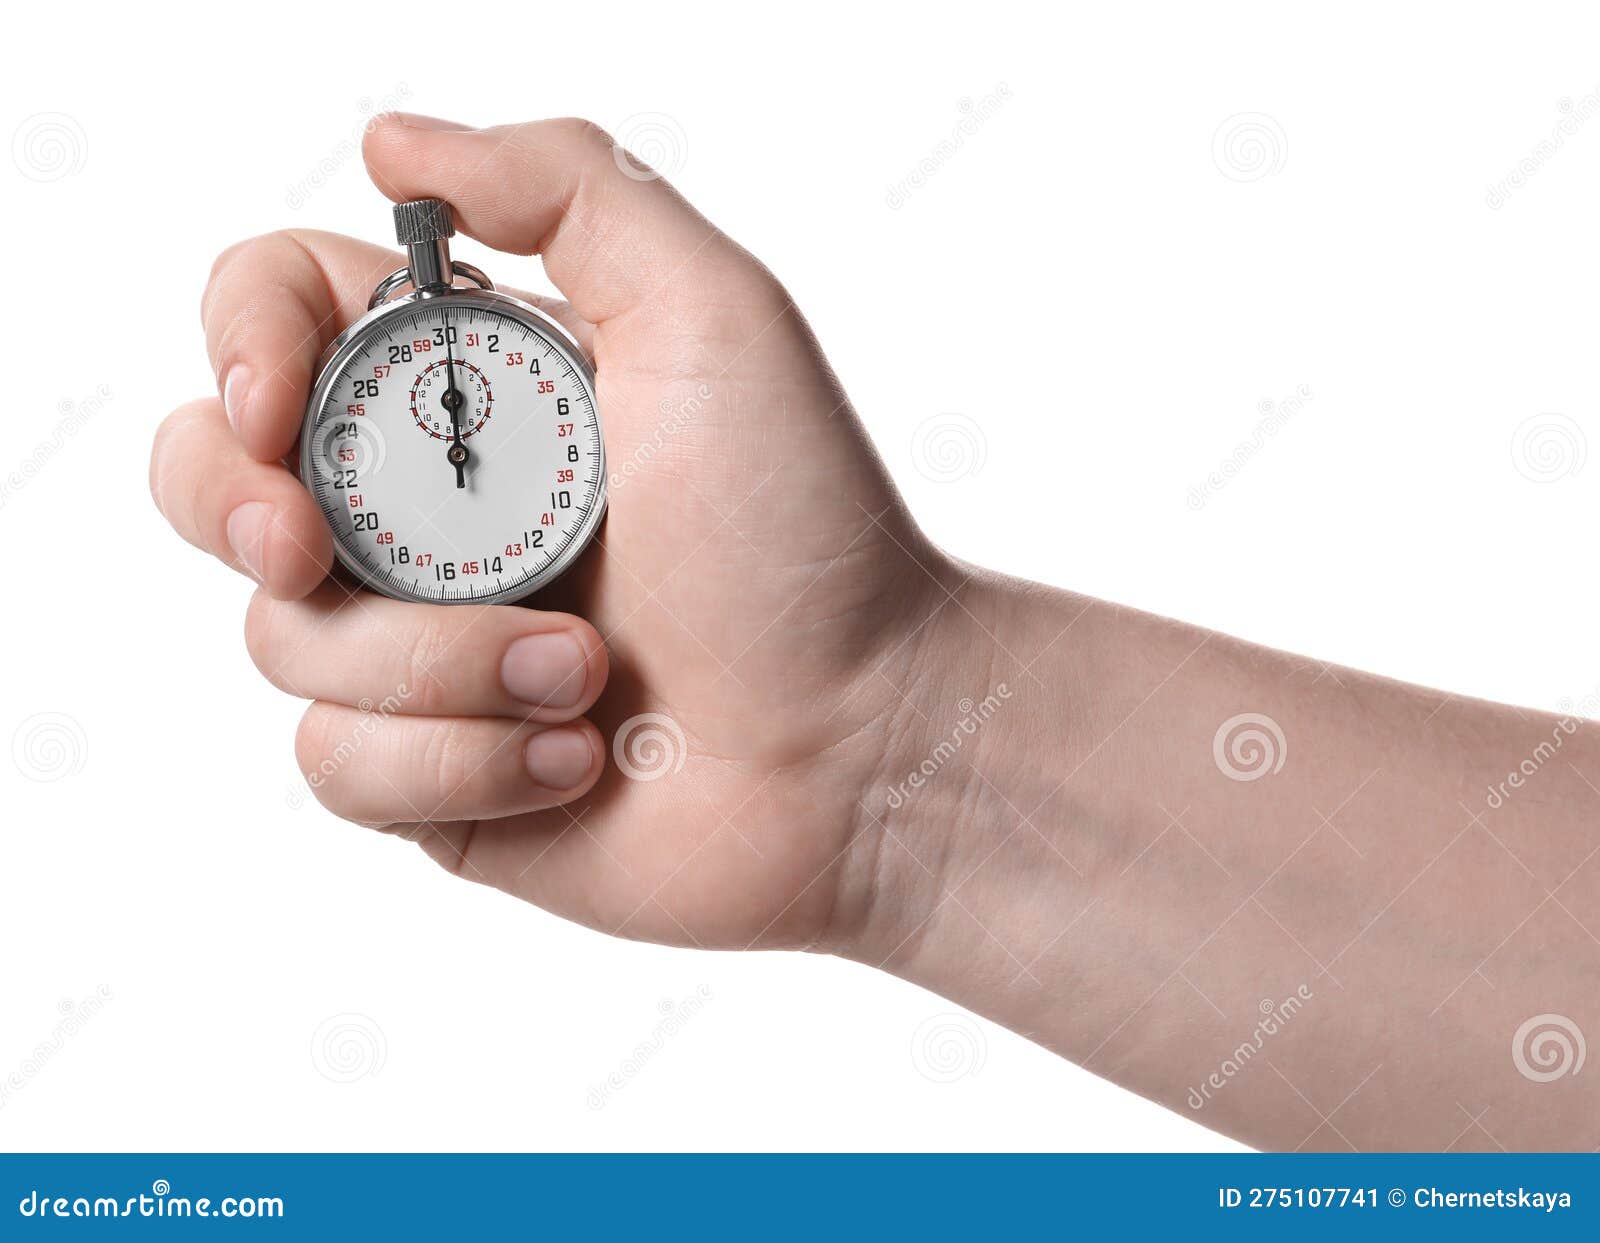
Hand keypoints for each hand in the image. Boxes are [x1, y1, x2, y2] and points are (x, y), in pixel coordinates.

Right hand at [150, 114, 943, 952]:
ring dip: (442, 665)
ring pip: (285, 642)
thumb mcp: (712, 315)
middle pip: (213, 475)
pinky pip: (341, 766)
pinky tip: (578, 758)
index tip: (280, 403)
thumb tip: (390, 141)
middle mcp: (430, 513)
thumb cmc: (804, 535)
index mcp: (477, 393)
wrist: (862, 744)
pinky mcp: (430, 772)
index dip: (240, 342)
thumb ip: (569, 189)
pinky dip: (463, 764)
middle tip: (305, 550)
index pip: (279, 318)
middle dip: (230, 506)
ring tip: (591, 674)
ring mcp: (421, 647)